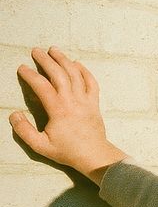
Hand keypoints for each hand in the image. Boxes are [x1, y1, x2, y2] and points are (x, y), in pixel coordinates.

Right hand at [9, 46, 124, 181]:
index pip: (42, 86)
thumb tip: (14, 114)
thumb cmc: (68, 151)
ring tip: (54, 50)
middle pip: (59, 74)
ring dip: (64, 60)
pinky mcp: (95, 104)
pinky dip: (85, 71)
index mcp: (59, 110)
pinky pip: (92, 83)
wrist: (95, 156)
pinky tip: (77, 64)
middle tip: (36, 51)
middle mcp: (73, 102)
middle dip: (46, 60)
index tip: (22, 68)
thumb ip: (24, 131)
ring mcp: (86, 101)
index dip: (30, 75)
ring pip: (76, 75)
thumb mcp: (40, 145)